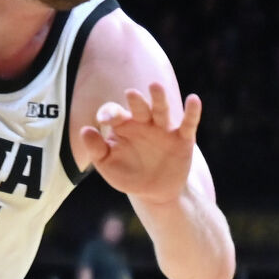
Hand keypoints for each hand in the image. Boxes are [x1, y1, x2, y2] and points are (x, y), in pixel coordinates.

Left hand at [77, 81, 199, 206]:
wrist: (155, 192)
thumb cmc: (128, 174)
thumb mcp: (107, 165)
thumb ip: (96, 149)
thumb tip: (84, 130)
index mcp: (123, 125)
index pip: (114, 112)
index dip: (110, 113)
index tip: (105, 119)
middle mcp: (144, 123)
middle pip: (139, 107)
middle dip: (136, 101)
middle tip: (130, 94)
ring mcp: (164, 129)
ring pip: (161, 110)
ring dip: (158, 98)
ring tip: (155, 86)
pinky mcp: (183, 139)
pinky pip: (188, 123)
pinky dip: (192, 112)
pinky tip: (193, 99)